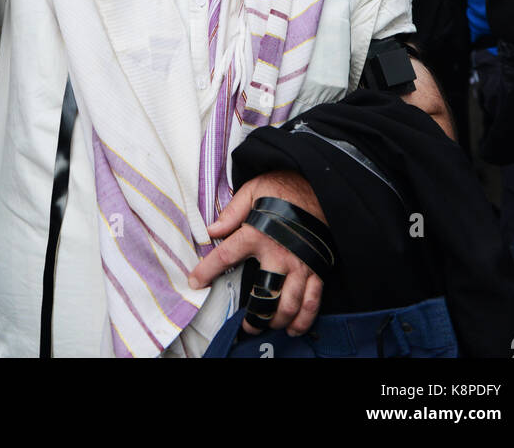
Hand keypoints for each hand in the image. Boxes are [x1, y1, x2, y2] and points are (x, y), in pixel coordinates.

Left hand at [189, 171, 325, 335]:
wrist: (317, 185)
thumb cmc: (282, 188)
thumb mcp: (252, 190)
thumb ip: (232, 212)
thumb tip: (211, 231)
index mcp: (257, 233)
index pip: (226, 256)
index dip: (207, 271)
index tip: (195, 282)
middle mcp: (278, 253)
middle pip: (264, 293)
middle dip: (255, 315)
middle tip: (247, 325)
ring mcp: (300, 264)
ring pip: (289, 303)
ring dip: (277, 320)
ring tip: (266, 326)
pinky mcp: (317, 268)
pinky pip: (312, 300)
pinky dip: (305, 318)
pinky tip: (294, 328)